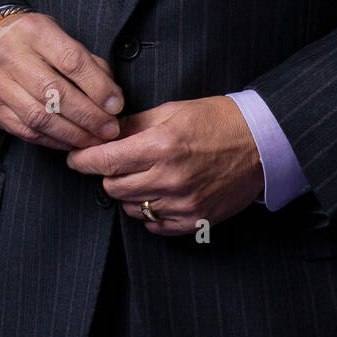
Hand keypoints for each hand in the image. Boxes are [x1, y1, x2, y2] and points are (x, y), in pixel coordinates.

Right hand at [0, 11, 123, 149]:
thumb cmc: (32, 40)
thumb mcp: (59, 35)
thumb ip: (86, 61)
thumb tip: (110, 96)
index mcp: (34, 31)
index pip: (71, 60)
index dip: (97, 86)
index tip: (116, 104)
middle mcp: (10, 56)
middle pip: (54, 93)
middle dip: (88, 116)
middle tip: (110, 128)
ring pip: (39, 117)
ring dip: (73, 134)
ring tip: (94, 139)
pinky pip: (26, 131)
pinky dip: (53, 141)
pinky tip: (71, 142)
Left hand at [65, 96, 264, 235]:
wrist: (260, 143)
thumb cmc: (218, 120)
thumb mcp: (172, 110)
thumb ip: (134, 124)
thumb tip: (103, 133)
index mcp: (162, 146)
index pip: (105, 160)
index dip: (84, 159)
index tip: (76, 158)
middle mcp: (170, 177)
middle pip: (113, 186)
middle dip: (108, 173)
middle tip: (117, 162)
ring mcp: (183, 203)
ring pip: (131, 208)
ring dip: (129, 192)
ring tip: (144, 175)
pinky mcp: (195, 219)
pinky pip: (154, 225)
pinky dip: (149, 212)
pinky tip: (158, 194)